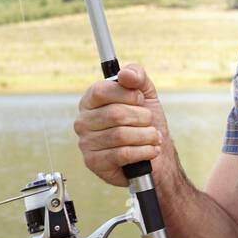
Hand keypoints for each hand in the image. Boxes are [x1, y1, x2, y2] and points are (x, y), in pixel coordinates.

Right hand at [74, 62, 169, 187]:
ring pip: (120, 135)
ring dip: (146, 136)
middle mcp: (83, 121)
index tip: (140, 99)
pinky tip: (151, 150)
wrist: (154, 153)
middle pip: (115, 114)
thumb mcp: (145, 93)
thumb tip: (125, 74)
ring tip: (154, 137)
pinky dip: (143, 151)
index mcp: (90, 101)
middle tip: (150, 122)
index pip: (101, 91)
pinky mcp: (94, 163)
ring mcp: (86, 143)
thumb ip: (137, 76)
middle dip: (142, 117)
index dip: (127, 94)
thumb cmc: (145, 122)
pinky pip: (122, 154)